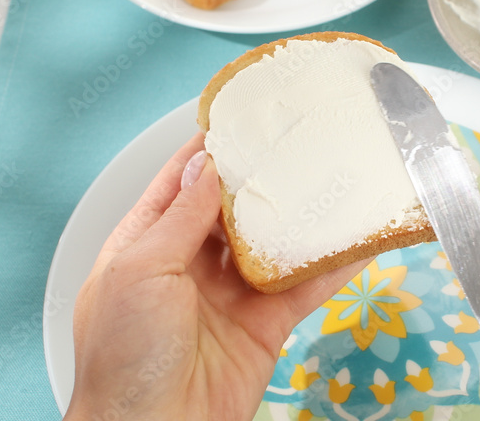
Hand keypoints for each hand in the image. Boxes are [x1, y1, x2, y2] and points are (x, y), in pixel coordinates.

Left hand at [65, 134, 364, 420]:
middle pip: (231, 210)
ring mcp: (229, 294)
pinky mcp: (265, 324)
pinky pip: (302, 286)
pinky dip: (332, 265)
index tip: (237, 120)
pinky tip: (357, 241)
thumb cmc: (123, 359)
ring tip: (330, 179)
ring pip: (271, 244)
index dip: (206, 153)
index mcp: (145, 245)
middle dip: (260, 178)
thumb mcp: (142, 270)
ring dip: (298, 217)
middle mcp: (188, 265)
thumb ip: (180, 218)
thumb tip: (205, 169)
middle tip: (293, 143)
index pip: (178, 185)